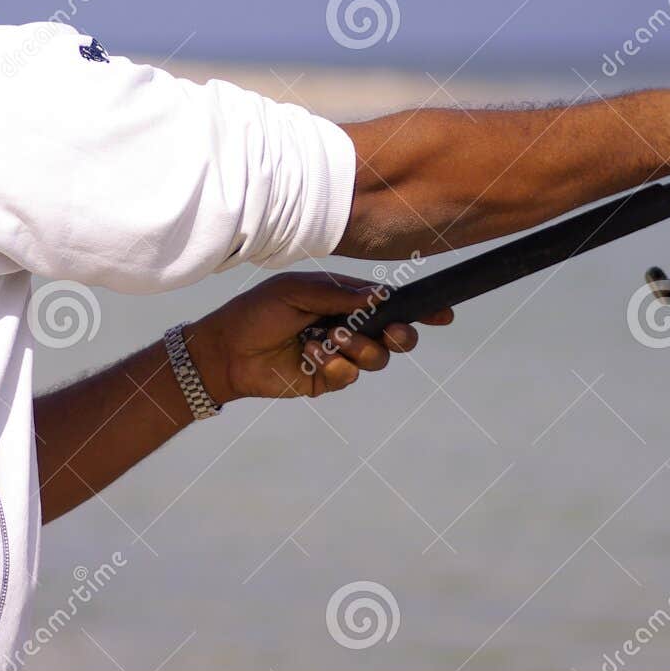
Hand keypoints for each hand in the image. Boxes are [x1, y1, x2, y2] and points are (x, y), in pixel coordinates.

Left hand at [184, 271, 452, 402]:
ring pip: (376, 358)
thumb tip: (380, 295)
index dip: (419, 309)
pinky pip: (349, 376)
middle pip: (395, 335)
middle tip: (392, 332)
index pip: (390, 304)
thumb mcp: (296, 291)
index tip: (443, 313)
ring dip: (357, 347)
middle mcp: (349, 328)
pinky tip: (308, 356)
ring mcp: (340, 355)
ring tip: (326, 338)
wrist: (226, 350)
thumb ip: (338, 294)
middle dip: (400, 334)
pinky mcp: (328, 380)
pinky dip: (332, 365)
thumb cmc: (258, 312)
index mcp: (345, 301)